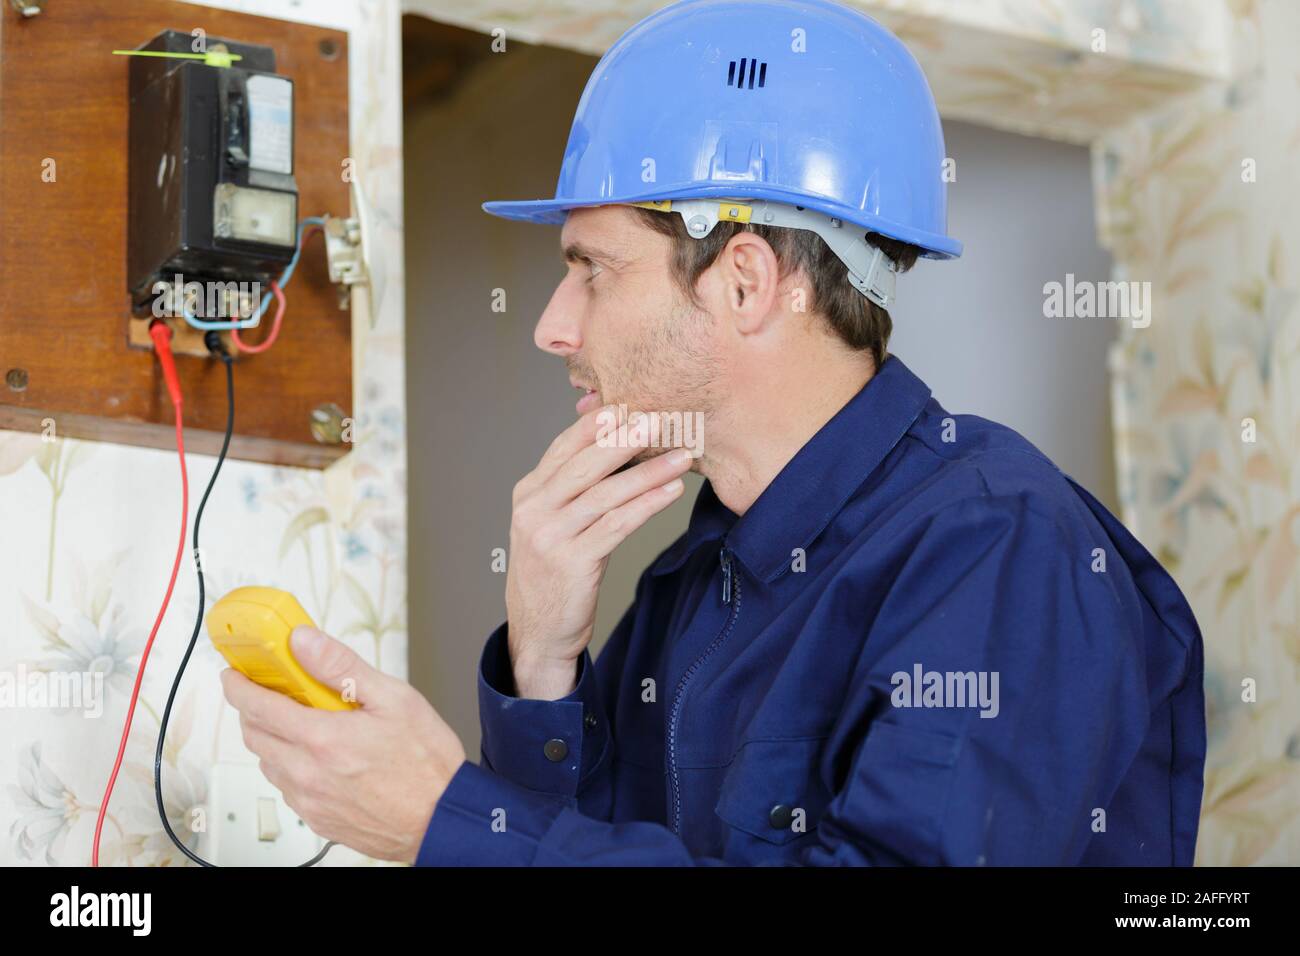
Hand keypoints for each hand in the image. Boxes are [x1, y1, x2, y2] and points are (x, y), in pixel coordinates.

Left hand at [220, 625, 466, 863]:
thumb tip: (304, 641)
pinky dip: (291, 766)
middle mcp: (307, 773)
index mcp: (322, 739)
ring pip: (269, 763)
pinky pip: (287, 788)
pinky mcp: (318, 820)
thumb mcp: (393, 698)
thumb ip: (341, 667)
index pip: (257, 706)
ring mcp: (309, 801)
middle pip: (254, 735)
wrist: (443, 819)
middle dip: (252, 709)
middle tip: (271, 692)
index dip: (238, 686)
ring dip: (273, 738)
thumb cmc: (426, 762)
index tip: (234, 674)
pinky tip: (320, 756)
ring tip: (303, 723)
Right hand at [505, 406, 691, 698]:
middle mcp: (535, 511)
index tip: (627, 404)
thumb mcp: (551, 524)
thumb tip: (614, 445)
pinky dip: (646, 504)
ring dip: (647, 471)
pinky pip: (616, 525)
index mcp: (528, 494)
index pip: (563, 448)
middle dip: (624, 439)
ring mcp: (551, 537)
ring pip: (605, 494)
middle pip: (584, 465)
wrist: (537, 632)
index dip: (595, 425)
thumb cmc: (552, 573)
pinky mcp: (572, 563)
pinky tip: (670, 490)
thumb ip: (572, 488)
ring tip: (681, 455)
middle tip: (660, 418)